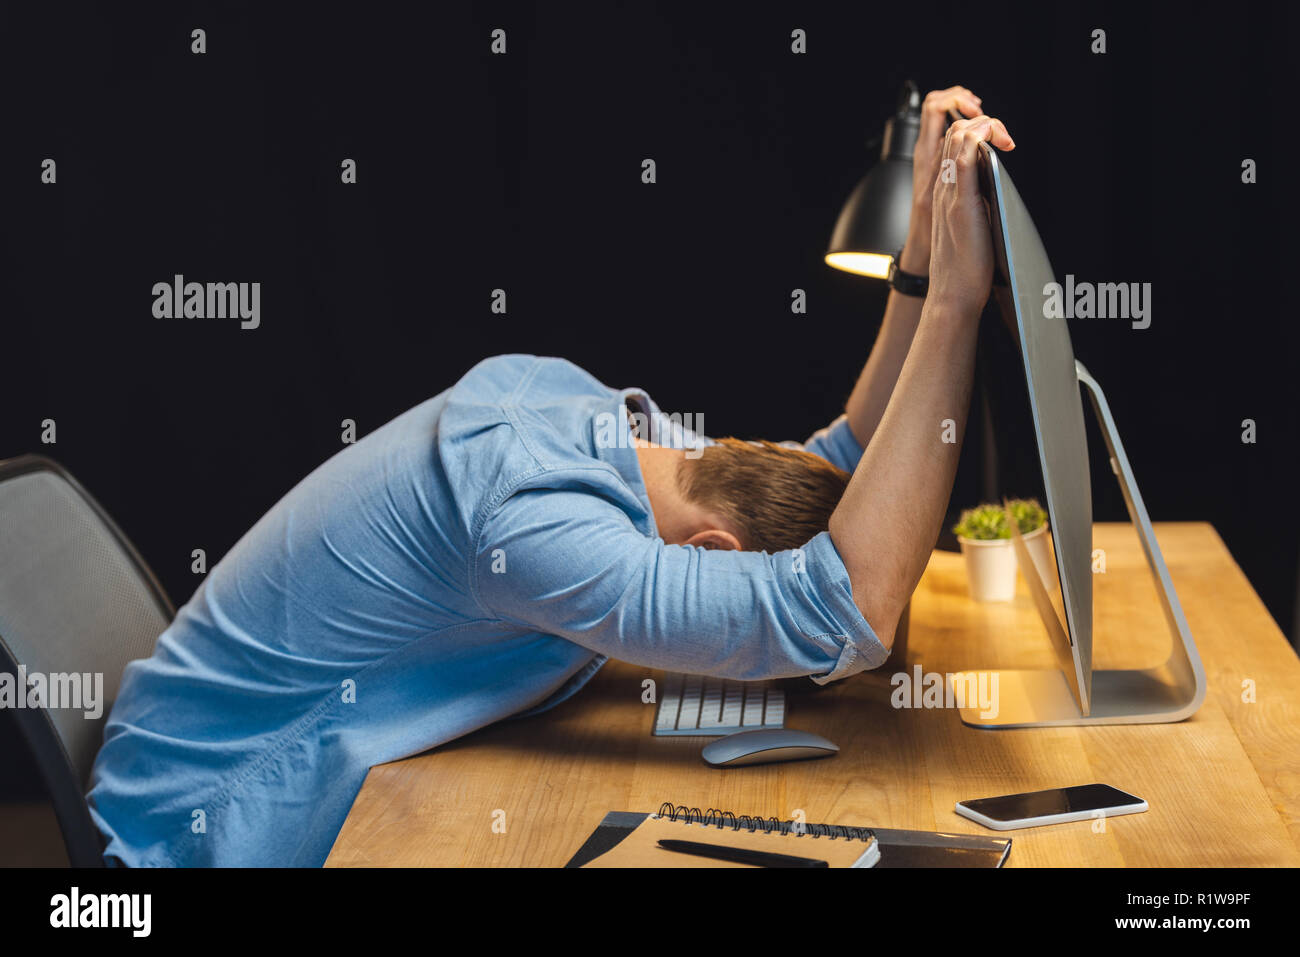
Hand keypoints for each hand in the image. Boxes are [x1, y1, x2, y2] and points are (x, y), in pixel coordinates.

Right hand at [899, 86, 990, 273]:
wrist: (951, 295)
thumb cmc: (963, 270)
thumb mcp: (971, 226)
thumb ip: (979, 203)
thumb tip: (997, 190)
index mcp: (944, 193)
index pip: (954, 143)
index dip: (978, 131)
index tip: (1003, 144)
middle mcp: (943, 188)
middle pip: (955, 132)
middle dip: (984, 121)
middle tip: (1006, 139)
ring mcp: (949, 194)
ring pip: (958, 137)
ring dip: (985, 125)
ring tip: (1004, 138)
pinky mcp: (960, 203)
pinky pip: (963, 159)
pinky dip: (980, 139)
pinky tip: (996, 142)